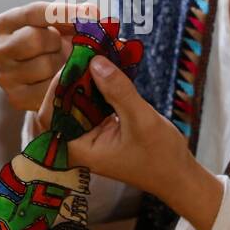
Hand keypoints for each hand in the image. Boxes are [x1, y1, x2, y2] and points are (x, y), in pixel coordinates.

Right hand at [0, 1, 99, 116]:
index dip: (62, 12)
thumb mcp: (63, 25)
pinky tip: (63, 81)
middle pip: (34, 39)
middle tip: (64, 46)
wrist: (50, 79)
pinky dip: (62, 85)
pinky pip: (48, 90)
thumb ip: (76, 16)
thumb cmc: (57, 46)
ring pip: (44, 66)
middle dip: (57, 42)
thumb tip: (91, 12)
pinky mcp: (16, 98)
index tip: (87, 14)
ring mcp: (4, 77)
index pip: (33, 13)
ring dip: (62, 65)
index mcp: (5, 24)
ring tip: (63, 64)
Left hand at [68, 57, 224, 229]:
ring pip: (77, 101)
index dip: (55, 91)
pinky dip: (99, 85)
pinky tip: (108, 67)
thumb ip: (118, 91)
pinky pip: (93, 101)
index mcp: (81, 149)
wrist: (179, 175)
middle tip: (86, 54)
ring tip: (96, 55)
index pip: (50, 118)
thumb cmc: (161, 157)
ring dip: (85, 79)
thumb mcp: (142, 120)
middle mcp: (80, 142)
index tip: (72, 67)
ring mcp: (91, 133)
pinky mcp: (103, 125)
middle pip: (61, 106)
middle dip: (71, 79)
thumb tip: (95, 62)